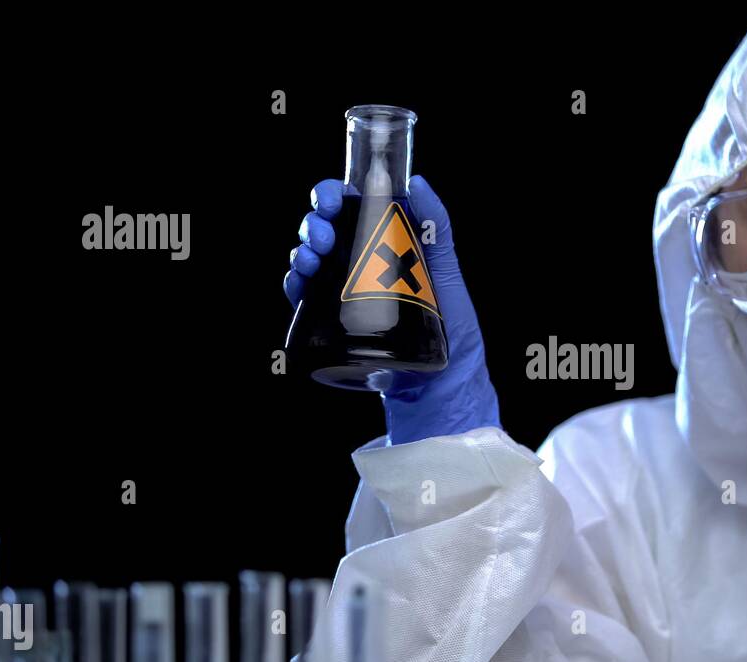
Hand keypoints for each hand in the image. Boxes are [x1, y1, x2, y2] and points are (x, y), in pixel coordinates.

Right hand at [283, 176, 499, 444]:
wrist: (439, 395)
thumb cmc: (453, 338)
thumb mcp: (448, 279)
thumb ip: (437, 230)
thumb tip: (419, 182)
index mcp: (389, 247)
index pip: (355, 208)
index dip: (336, 195)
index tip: (335, 198)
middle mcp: (362, 266)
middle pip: (326, 229)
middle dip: (315, 222)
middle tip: (322, 234)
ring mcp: (343, 295)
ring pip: (309, 258)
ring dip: (302, 250)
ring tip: (312, 260)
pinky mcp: (330, 326)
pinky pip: (301, 296)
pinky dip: (293, 282)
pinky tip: (299, 280)